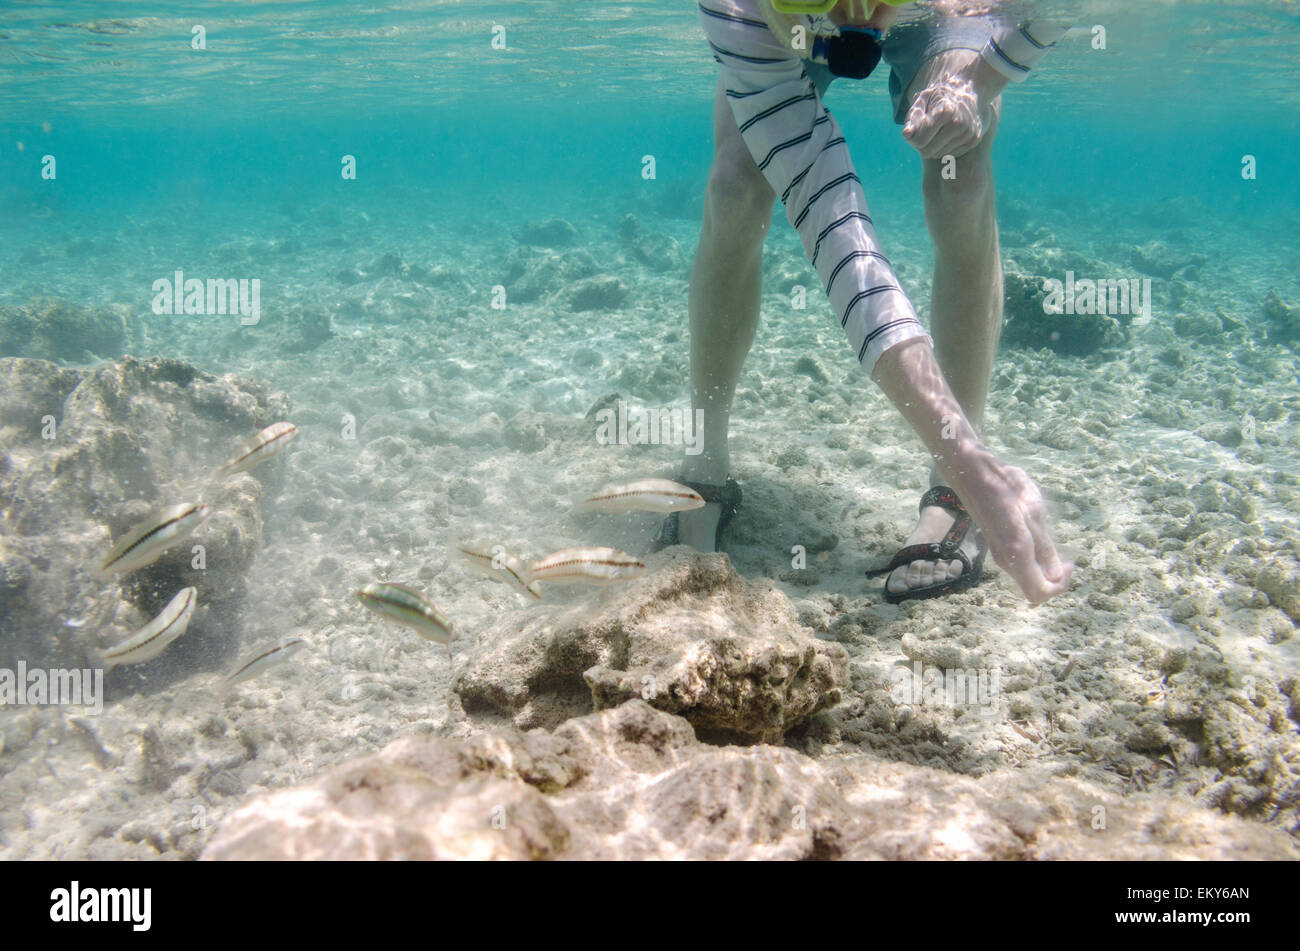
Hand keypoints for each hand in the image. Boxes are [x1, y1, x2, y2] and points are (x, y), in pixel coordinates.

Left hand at [902, 52, 1006, 159]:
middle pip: (928, 151)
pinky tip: (945, 136)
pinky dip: (944, 148)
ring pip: (939, 155)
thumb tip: (906, 134)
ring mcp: (968, 133)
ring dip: (933, 147)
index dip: (912, 139)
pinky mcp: (974, 140)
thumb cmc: (940, 96)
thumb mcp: (923, 100)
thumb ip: (913, 117)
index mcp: (945, 113)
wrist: (970, 89)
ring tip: (934, 133)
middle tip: (922, 133)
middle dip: (921, 145)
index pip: (920, 141)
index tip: (913, 131)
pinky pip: (950, 155)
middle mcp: (959, 124)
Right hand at [942, 450, 1072, 604]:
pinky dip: (1035, 560)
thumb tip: (1056, 575)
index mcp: (1017, 555)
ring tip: (1052, 543)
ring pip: (1027, 576)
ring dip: (1045, 568)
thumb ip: (1045, 549)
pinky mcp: (998, 546)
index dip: (1059, 586)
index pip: (1039, 593)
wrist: (976, 475)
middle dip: (1054, 578)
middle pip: (1033, 588)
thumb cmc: (1007, 490)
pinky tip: (1038, 537)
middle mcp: (1006, 561)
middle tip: (1065, 556)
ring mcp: (1000, 554)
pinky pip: (1021, 564)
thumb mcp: (1034, 516)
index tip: (1069, 563)